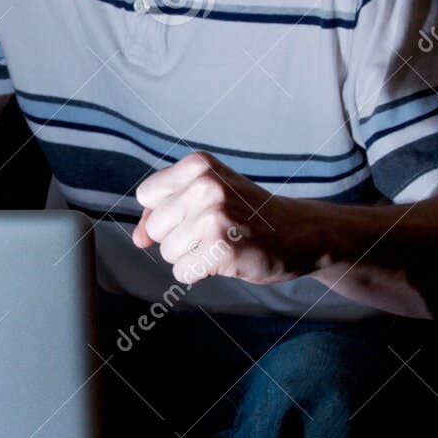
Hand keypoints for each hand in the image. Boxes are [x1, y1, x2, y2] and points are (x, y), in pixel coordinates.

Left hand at [131, 151, 317, 287]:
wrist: (300, 233)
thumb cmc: (247, 213)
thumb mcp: (206, 194)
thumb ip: (163, 211)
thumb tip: (138, 240)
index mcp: (199, 165)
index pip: (147, 195)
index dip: (167, 211)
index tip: (196, 211)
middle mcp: (205, 186)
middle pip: (155, 227)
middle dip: (179, 236)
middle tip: (215, 230)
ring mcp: (214, 217)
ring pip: (168, 252)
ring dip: (192, 256)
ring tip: (223, 243)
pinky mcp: (222, 249)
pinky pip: (183, 272)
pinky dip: (201, 273)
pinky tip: (227, 259)